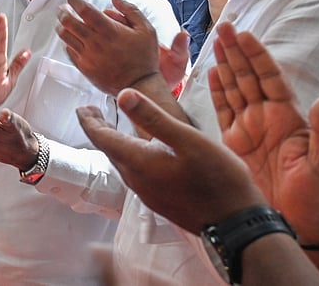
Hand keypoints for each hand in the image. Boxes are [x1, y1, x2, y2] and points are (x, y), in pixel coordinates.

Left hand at [58, 0, 183, 95]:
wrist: (139, 86)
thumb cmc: (144, 58)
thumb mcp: (146, 30)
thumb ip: (131, 10)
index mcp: (109, 30)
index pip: (83, 9)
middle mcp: (95, 42)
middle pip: (67, 21)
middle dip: (63, 11)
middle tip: (64, 7)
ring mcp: (87, 56)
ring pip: (65, 36)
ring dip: (62, 26)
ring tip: (65, 21)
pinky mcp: (84, 68)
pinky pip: (68, 51)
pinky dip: (67, 42)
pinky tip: (72, 39)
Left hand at [77, 88, 265, 232]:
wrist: (236, 224)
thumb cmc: (218, 179)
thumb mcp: (188, 140)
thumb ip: (154, 117)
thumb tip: (122, 94)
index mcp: (138, 162)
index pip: (102, 138)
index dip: (89, 121)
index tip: (82, 107)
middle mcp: (137, 180)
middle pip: (109, 150)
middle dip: (98, 130)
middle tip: (93, 112)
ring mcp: (148, 194)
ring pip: (121, 163)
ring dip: (113, 144)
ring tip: (112, 128)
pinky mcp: (159, 201)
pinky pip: (135, 174)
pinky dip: (128, 156)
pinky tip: (140, 152)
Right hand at [209, 22, 318, 245]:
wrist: (300, 222)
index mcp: (289, 117)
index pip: (270, 78)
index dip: (257, 56)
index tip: (245, 34)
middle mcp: (267, 118)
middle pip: (249, 77)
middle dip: (236, 51)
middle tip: (223, 27)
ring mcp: (250, 129)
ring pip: (234, 89)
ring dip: (225, 65)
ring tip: (215, 43)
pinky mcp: (235, 144)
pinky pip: (223, 112)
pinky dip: (216, 93)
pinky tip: (211, 75)